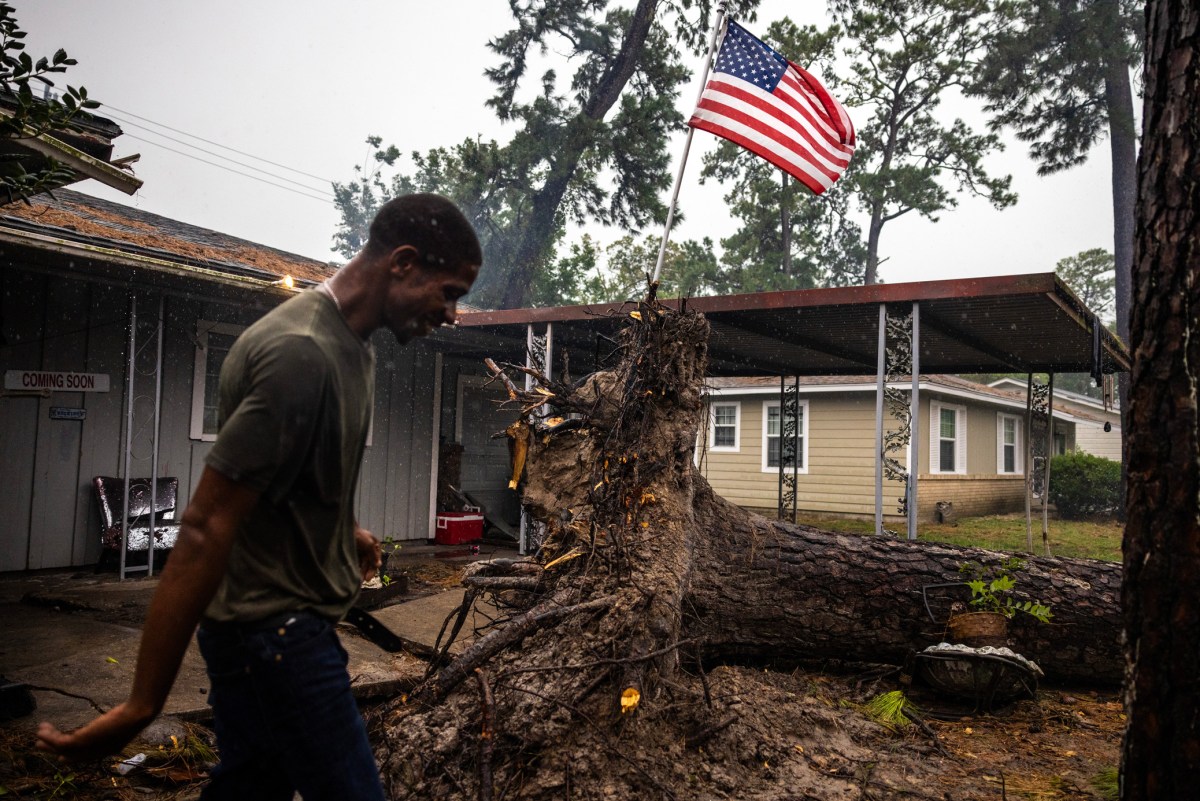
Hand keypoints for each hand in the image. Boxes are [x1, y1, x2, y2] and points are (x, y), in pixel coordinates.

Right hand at [36, 701, 154, 761]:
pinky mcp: (81, 741)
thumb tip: (106, 720)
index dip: (71, 753)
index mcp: (106, 751)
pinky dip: (48, 736)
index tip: (61, 750)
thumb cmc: (134, 714)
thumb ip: (110, 726)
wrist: (136, 715)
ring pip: (61, 749)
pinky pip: (58, 742)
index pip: (85, 756)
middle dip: (55, 750)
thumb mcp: (120, 723)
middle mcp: (95, 754)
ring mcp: (87, 748)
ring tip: (39, 732)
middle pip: (70, 755)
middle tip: (42, 744)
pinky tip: (43, 728)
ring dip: (47, 741)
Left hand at [355, 525, 381, 580]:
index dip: (372, 570)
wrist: (345, 529)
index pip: (375, 561)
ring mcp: (361, 551)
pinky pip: (355, 562)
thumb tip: (378, 566)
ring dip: (360, 572)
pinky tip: (353, 574)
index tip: (368, 579)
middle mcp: (369, 550)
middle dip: (366, 572)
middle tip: (362, 581)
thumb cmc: (359, 535)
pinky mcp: (353, 553)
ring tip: (357, 581)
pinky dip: (355, 568)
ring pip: (361, 564)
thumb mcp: (369, 544)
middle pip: (369, 564)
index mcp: (375, 546)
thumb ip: (374, 555)